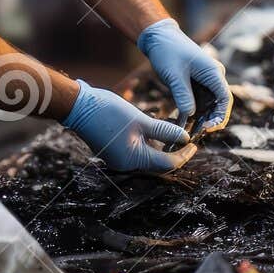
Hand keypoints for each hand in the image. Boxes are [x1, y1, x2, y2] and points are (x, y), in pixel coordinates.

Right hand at [61, 81, 196, 172]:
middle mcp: (126, 165)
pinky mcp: (113, 151)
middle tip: (188, 141)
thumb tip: (185, 137)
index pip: (167, 163)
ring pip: (147, 158)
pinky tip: (157, 134)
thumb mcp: (141, 120)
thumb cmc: (109, 112)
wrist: (78, 107)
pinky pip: (137, 152)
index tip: (195, 144)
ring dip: (162, 149)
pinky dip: (149, 145)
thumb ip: (164, 131)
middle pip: (158, 164)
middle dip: (174, 153)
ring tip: (175, 136)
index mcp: (134, 159)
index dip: (184, 155)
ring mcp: (118, 159)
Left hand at [136, 18, 231, 131]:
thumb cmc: (167, 51)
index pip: (225, 98)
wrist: (159, 37)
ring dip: (202, 118)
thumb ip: (183, 96)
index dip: (219, 115)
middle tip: (197, 133)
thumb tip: (190, 116)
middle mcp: (213, 77)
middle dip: (211, 120)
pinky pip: (200, 101)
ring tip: (190, 131)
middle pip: (219, 104)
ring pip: (209, 105)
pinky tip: (185, 123)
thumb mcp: (173, 75)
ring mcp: (206, 80)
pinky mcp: (197, 83)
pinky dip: (194, 112)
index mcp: (213, 72)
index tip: (208, 128)